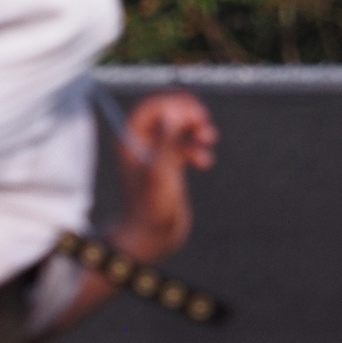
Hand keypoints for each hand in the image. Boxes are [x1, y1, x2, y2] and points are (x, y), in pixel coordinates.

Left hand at [109, 91, 218, 263]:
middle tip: (204, 120)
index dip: (174, 103)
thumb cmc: (150, 207)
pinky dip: (198, 150)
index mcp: (131, 140)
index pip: (151, 107)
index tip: (194, 112)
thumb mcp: (160, 171)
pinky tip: (206, 162)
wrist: (151, 239)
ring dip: (197, 131)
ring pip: (180, 130)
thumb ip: (167, 139)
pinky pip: (186, 147)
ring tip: (210, 138)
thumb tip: (173, 111)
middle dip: (188, 115)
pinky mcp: (169, 168)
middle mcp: (142, 144)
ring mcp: (156, 155)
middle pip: (167, 114)